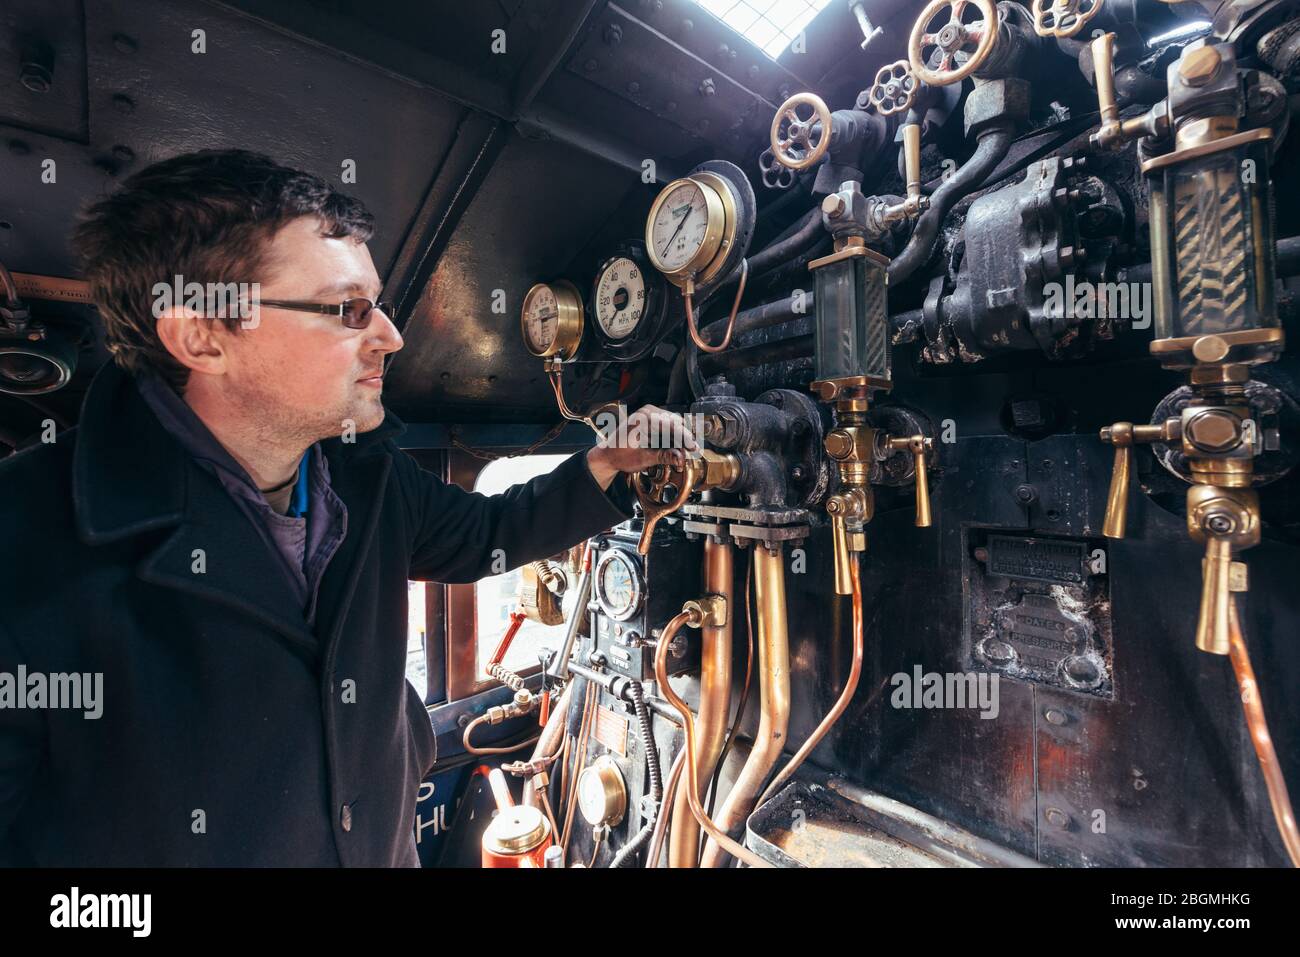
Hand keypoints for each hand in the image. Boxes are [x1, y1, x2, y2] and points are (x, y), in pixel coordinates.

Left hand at [585, 404, 699, 489]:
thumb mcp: (642, 458)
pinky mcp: (652, 420)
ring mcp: (650, 414)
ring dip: (680, 438)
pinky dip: (673, 437)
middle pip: (676, 423)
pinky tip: (675, 448)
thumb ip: (663, 456)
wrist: (607, 455)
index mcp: (644, 418)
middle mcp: (648, 412)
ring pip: (674, 424)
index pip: (672, 425)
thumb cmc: (618, 455)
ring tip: (682, 453)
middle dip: (684, 439)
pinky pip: (668, 426)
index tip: (693, 448)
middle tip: (689, 453)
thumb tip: (680, 458)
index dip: (685, 437)